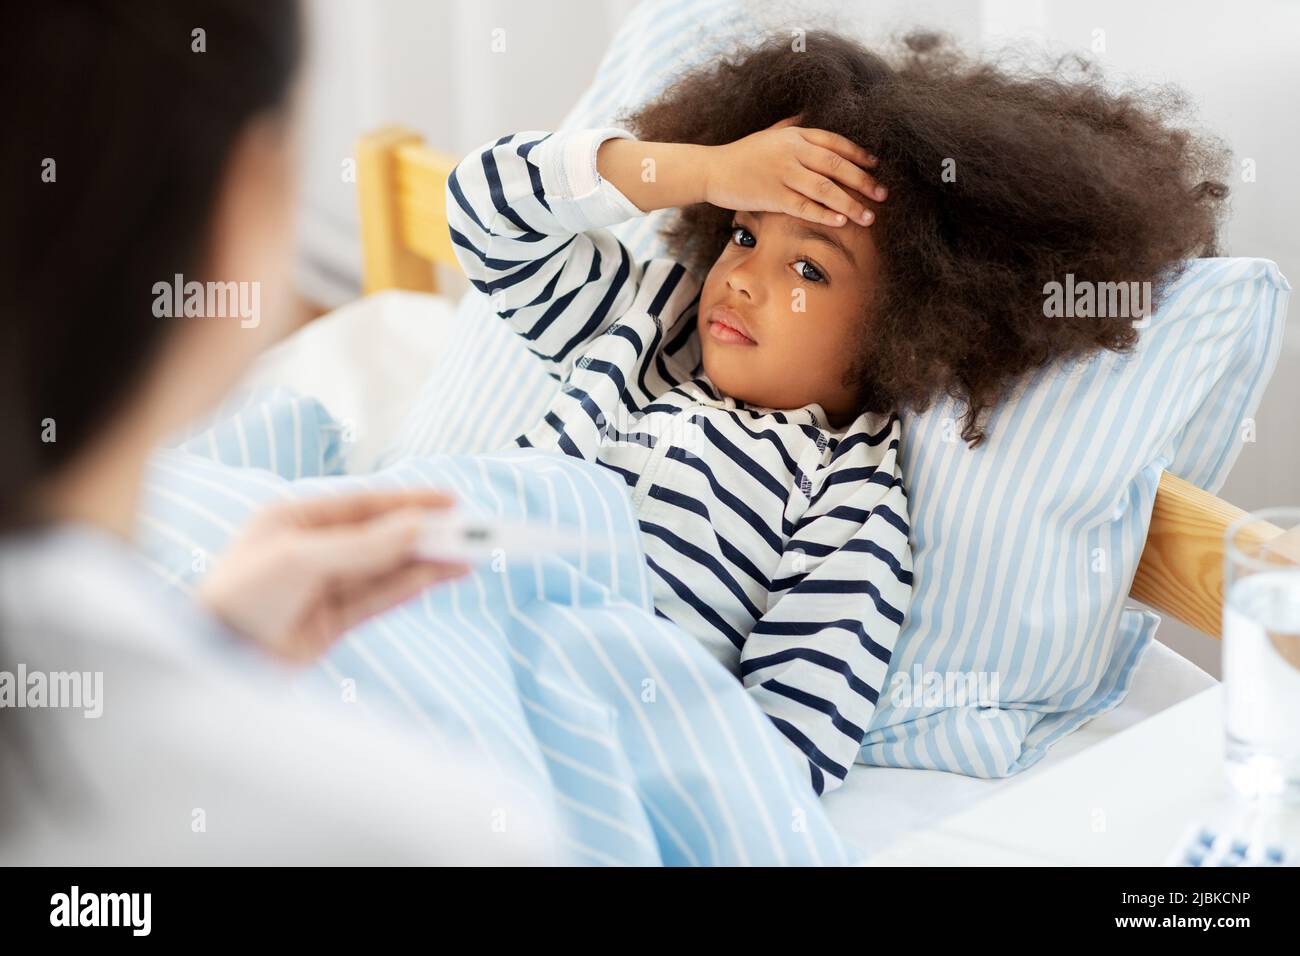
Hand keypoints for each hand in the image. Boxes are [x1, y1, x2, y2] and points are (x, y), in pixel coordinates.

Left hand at [198, 490, 469, 662]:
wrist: (209, 663)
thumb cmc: (240, 598)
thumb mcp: (300, 559)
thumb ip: (362, 545)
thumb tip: (416, 526)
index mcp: (294, 520)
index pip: (364, 505)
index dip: (410, 502)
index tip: (452, 500)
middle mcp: (311, 550)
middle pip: (380, 538)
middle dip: (425, 535)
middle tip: (470, 532)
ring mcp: (322, 589)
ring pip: (385, 570)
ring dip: (426, 564)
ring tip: (468, 559)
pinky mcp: (331, 625)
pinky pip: (379, 600)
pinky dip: (410, 588)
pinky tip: (439, 578)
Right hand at [703, 117, 884, 226]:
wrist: (712, 170)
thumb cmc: (743, 154)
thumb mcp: (770, 133)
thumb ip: (793, 124)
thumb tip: (812, 115)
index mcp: (795, 135)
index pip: (836, 143)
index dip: (860, 156)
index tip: (877, 167)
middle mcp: (792, 152)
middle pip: (837, 166)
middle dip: (863, 182)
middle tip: (883, 195)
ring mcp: (783, 174)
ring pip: (825, 189)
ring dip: (851, 204)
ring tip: (869, 217)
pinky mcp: (773, 196)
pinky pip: (805, 207)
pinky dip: (825, 215)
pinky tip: (842, 222)